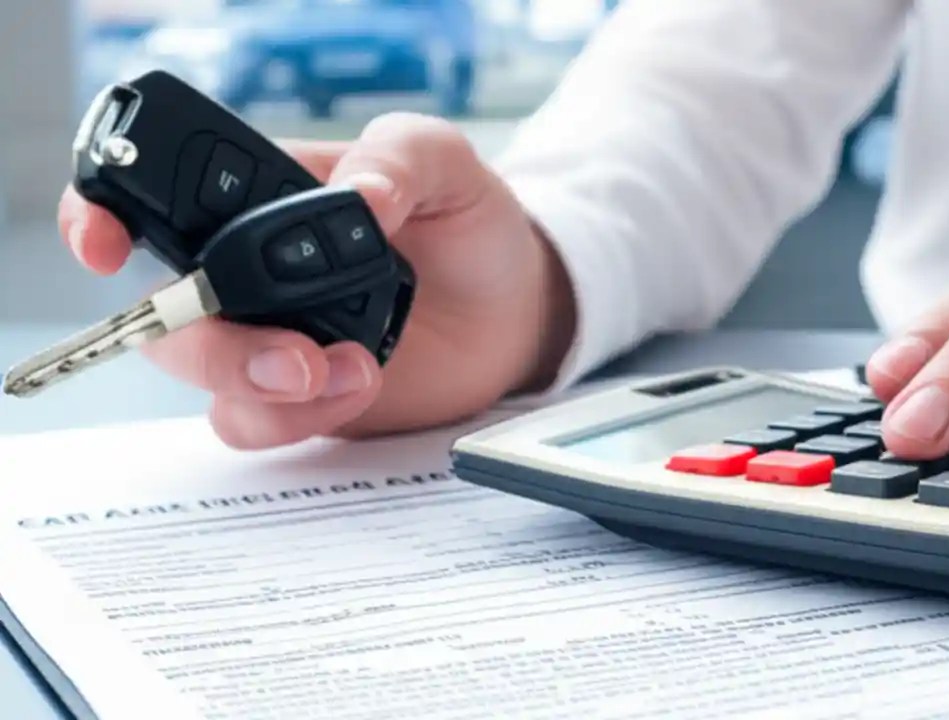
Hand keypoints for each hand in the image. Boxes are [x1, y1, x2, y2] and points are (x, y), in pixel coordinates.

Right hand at [58, 114, 575, 448]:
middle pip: (165, 313)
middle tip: (297, 356)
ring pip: (204, 379)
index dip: (99, 220)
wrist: (515, 305)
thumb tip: (362, 193)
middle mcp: (245, 274)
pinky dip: (300, 418)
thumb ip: (401, 155)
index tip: (104, 246)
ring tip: (357, 371)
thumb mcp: (446, 163)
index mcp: (257, 199)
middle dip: (213, 344)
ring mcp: (268, 339)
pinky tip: (362, 386)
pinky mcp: (300, 397)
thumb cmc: (467, 222)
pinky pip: (257, 422)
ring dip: (264, 387)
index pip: (148, 202)